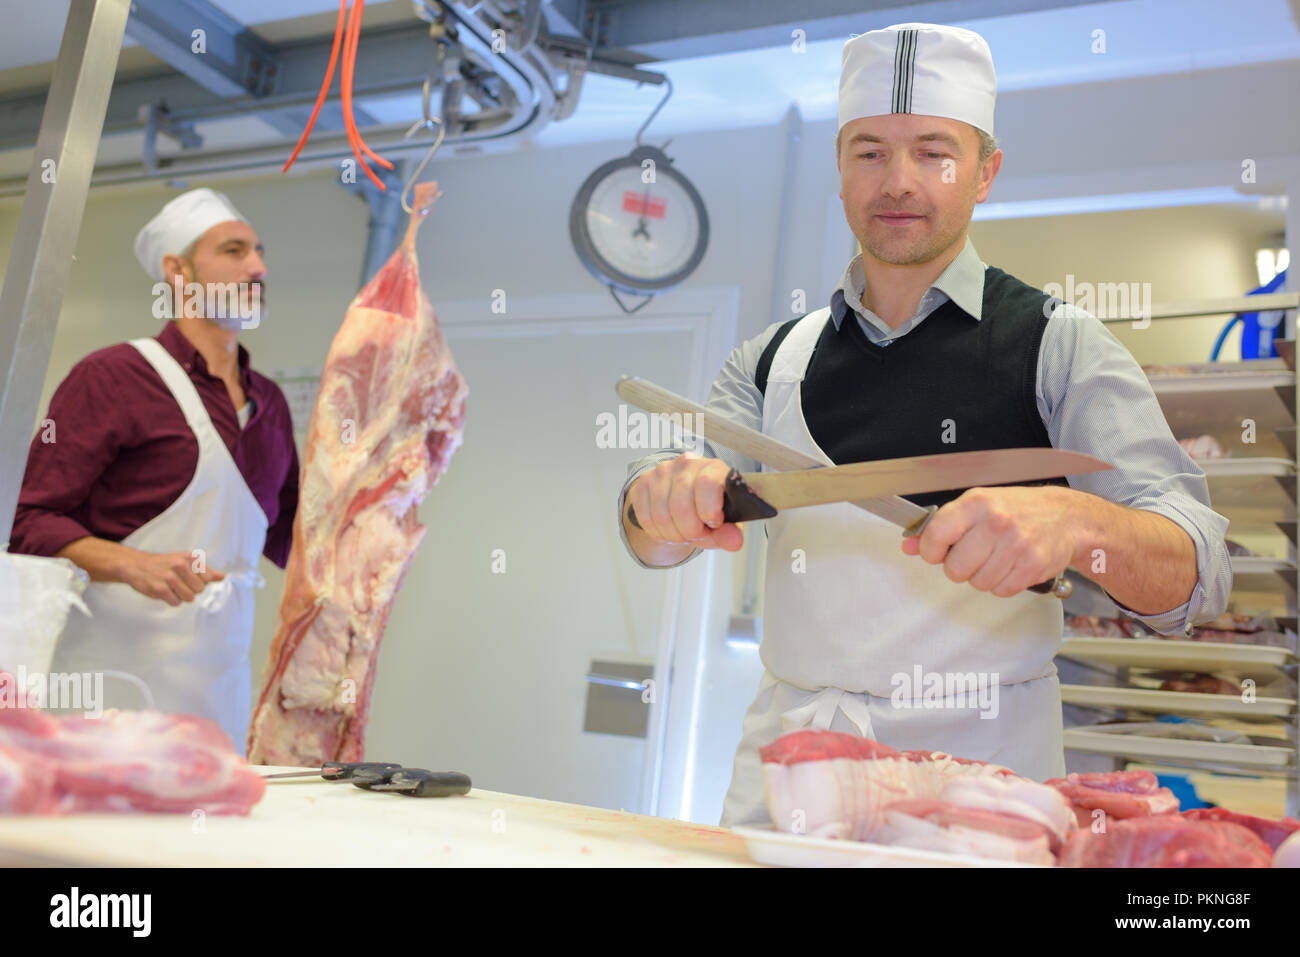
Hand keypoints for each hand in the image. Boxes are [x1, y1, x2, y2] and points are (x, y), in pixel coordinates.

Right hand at [116, 548, 225, 605]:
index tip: (190, 578)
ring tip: (172, 588)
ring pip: (189, 598)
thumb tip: (222, 577)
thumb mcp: (185, 560)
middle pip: (200, 590)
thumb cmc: (164, 564)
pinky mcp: (160, 589)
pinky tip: (165, 592)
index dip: (200, 581)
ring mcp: (170, 578)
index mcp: (189, 558)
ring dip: (181, 596)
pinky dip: (172, 600)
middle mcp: (180, 566)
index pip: (208, 577)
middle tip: (180, 584)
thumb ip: (204, 570)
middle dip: (191, 590)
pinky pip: (176, 602)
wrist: (137, 565)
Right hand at [624, 453, 744, 551]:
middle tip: (697, 534)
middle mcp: (686, 464)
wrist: (683, 499)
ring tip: (683, 533)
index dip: (709, 511)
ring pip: (661, 516)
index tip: (713, 522)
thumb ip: (730, 532)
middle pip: (681, 507)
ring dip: (673, 535)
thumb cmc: (708, 507)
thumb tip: (734, 541)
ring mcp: (662, 472)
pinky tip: (668, 530)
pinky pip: (646, 518)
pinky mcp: (644, 482)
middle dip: (690, 531)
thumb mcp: (724, 522)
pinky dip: (658, 533)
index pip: (707, 484)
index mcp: (713, 468)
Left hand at [900, 486, 1076, 596]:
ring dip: (982, 576)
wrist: (1065, 516)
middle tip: (972, 556)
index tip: (936, 552)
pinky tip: (1011, 566)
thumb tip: (908, 545)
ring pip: (978, 583)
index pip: (935, 536)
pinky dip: (1002, 584)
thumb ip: (940, 526)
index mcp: (976, 503)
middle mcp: (996, 522)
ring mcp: (1017, 545)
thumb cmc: (1016, 510)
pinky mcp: (1033, 566)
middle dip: (959, 568)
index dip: (930, 551)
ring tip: (995, 558)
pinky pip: (1001, 591)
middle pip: (955, 568)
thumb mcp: (975, 507)